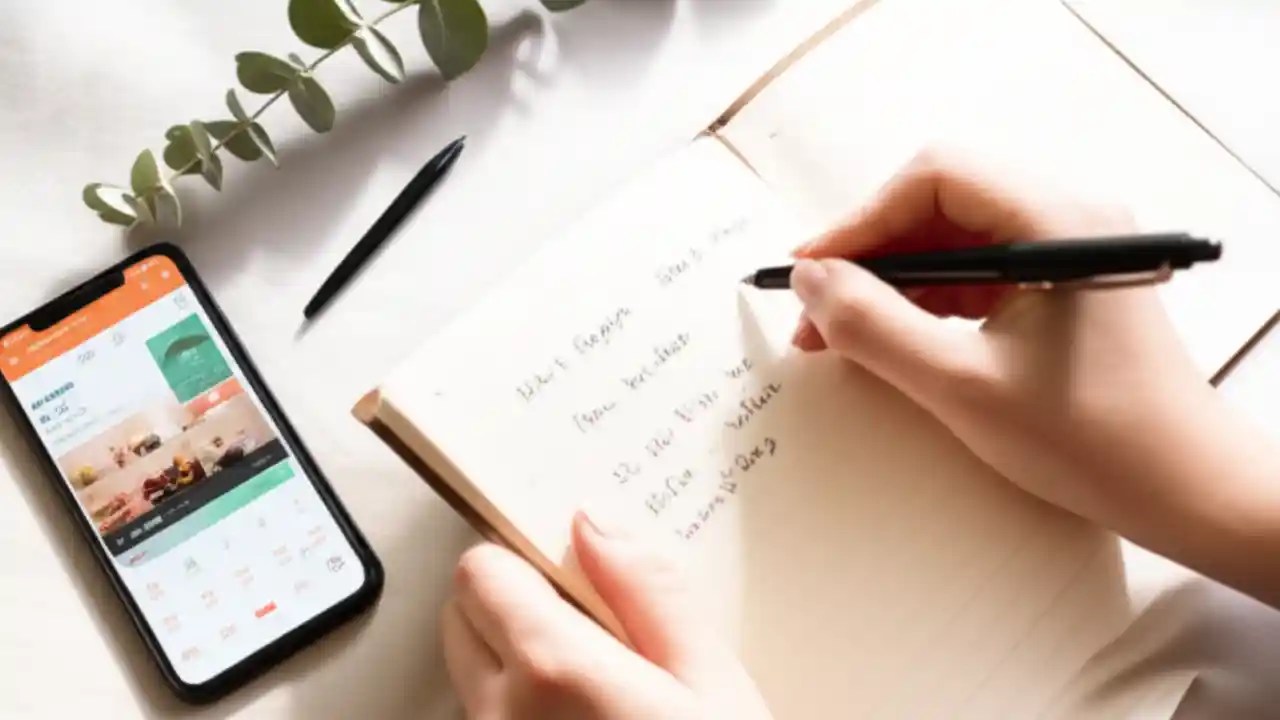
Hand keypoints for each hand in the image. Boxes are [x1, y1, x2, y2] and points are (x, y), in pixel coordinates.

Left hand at [441, 512, 772, 718]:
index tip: (566, 571)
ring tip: (594, 691)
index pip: (481, 570)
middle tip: (587, 628)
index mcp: (552, 669)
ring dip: (512, 664)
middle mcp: (501, 715)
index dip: (523, 561)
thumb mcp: (709, 683)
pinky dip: (517, 712)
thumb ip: (648, 591)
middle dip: (509, 606)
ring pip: (470, 675)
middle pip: (461, 618)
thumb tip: (595, 523)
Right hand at [789, 149, 1279, 604]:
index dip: (861, 220)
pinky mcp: (1062, 286)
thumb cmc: (1093, 440)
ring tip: (839, 331)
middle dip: (871, 253)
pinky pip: (977, 273)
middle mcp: (1068, 218)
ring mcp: (1067, 251)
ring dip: (893, 280)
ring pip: (954, 239)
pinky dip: (927, 300)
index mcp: (1057, 221)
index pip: (935, 178)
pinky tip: (890, 337)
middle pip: (941, 203)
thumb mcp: (962, 385)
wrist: (1186, 490)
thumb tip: (810, 280)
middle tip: (816, 308)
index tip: (809, 271)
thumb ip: (874, 326)